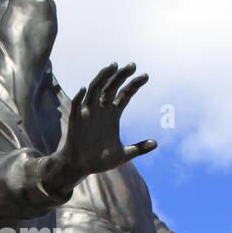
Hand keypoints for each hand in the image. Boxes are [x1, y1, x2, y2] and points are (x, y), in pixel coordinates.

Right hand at [44, 63, 156, 188]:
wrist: (80, 167)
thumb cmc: (99, 161)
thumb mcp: (123, 155)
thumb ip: (138, 149)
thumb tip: (156, 143)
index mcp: (112, 115)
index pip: (124, 94)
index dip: (134, 84)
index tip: (145, 76)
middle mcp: (101, 110)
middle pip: (111, 87)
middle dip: (121, 75)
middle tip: (133, 65)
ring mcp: (87, 113)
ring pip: (95, 90)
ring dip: (103, 78)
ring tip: (112, 66)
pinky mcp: (76, 120)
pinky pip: (77, 106)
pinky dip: (79, 97)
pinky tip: (84, 89)